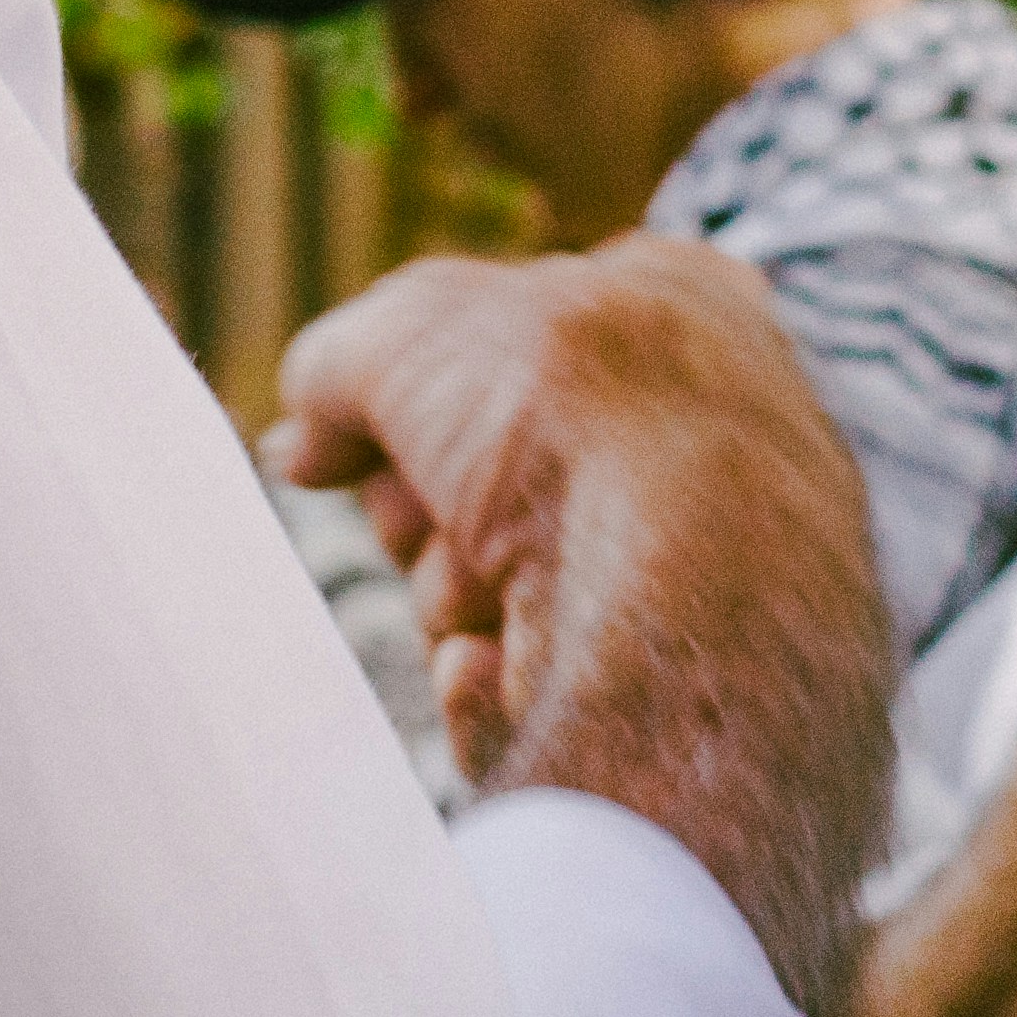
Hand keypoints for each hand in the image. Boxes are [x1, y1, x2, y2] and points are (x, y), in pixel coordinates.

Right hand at [269, 240, 894, 1016]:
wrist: (682, 594)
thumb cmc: (571, 419)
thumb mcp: (410, 328)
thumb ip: (340, 364)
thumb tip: (307, 434)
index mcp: (686, 311)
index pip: (516, 336)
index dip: (411, 387)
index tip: (334, 437)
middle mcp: (709, 442)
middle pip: (494, 482)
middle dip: (423, 508)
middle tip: (411, 511)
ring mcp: (703, 580)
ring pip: (505, 596)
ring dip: (451, 597)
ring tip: (473, 592)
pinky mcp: (679, 705)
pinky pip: (538, 701)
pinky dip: (489, 689)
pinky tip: (492, 669)